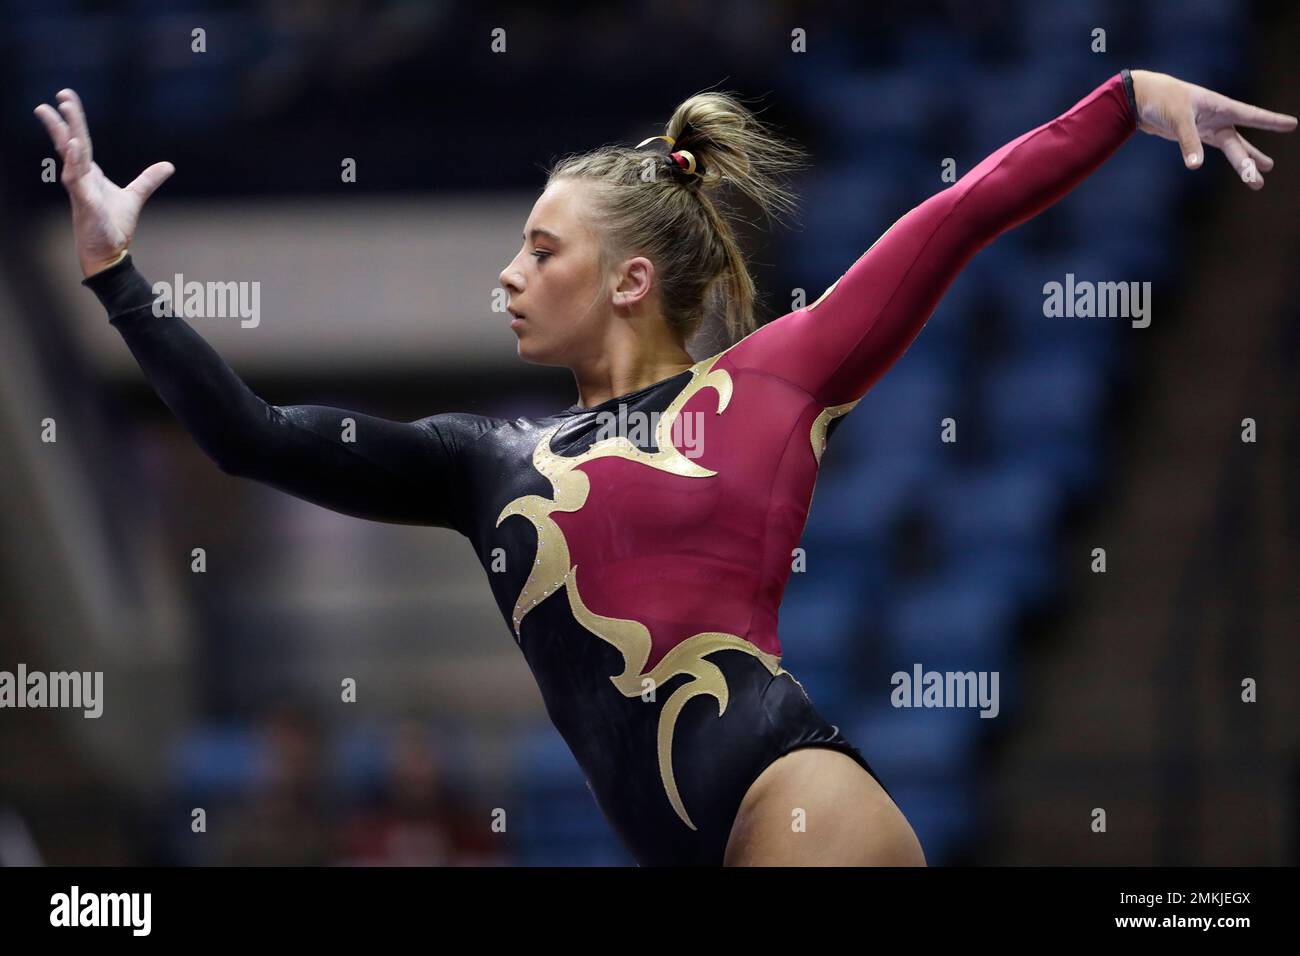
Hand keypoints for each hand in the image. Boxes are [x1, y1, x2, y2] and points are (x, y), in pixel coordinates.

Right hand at [34, 88, 174, 275]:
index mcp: (88, 173)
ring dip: (64, 132)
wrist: (109, 252)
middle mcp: (80, 177)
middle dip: (64, 119)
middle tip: (61, 94)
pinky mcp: (84, 201)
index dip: (74, 120)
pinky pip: (76, 177)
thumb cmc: (113, 225)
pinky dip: (74, 161)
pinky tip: (74, 145)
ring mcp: (79, 188)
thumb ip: (148, 180)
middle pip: (70, 141)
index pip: (80, 140)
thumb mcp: (135, 196)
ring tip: (56, 111)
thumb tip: (168, 165)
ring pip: (70, 155)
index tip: (65, 98)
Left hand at [1129, 70, 1295, 189]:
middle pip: (1238, 142)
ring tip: (1256, 177)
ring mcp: (1205, 128)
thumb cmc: (1163, 99)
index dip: (1271, 121)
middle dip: (1251, 158)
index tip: (1292, 125)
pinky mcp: (1192, 136)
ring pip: (1228, 148)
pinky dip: (1219, 161)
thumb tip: (1196, 165)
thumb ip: (1189, 142)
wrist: (1142, 97)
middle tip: (1266, 171)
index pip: (1251, 115)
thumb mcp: (1178, 119)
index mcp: (1219, 106)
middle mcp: (1216, 118)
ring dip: (1241, 162)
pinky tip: (1227, 167)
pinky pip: (1208, 151)